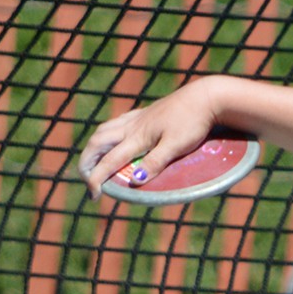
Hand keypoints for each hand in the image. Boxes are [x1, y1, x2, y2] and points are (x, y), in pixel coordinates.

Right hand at [78, 78, 224, 198]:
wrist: (205, 97)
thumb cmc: (192, 122)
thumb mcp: (176, 146)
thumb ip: (156, 162)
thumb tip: (135, 180)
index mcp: (137, 137)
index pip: (109, 161)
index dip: (97, 179)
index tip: (94, 196)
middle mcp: (132, 126)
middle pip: (97, 143)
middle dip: (86, 162)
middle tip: (87, 178)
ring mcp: (138, 118)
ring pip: (104, 130)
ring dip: (94, 146)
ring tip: (93, 160)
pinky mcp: (146, 113)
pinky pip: (117, 123)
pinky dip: (107, 133)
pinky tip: (113, 137)